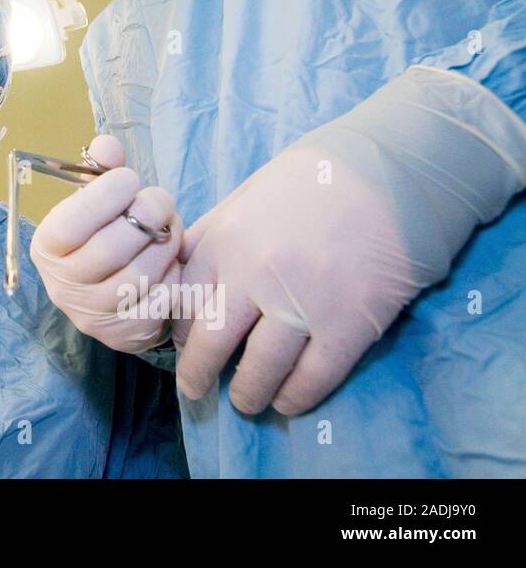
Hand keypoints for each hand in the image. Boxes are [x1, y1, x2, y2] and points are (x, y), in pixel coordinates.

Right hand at [30, 134, 183, 351]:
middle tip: (160, 199)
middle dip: (145, 216)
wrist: (108, 296)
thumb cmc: (101, 235)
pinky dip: (172, 276)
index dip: (102, 197)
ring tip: (168, 227)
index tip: (129, 178)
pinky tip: (168, 262)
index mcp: (47, 247)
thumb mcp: (95, 201)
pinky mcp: (125, 334)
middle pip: (109, 249)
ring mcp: (93, 314)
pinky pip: (160, 300)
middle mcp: (62, 285)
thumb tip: (107, 145)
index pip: (69, 224)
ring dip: (164, 244)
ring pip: (139, 274)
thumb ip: (101, 170)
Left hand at [174, 67, 525, 415]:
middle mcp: (255, 274)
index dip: (182, 337)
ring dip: (249, 394)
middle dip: (199, 376)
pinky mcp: (349, 323)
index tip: (185, 351)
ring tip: (246, 402)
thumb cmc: (315, 180)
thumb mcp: (247, 197)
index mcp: (225, 240)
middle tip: (196, 391)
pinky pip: (313, 377)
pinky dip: (297, 397)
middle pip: (212, 344)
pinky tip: (289, 402)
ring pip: (261, 369)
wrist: (392, 170)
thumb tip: (179, 276)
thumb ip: (212, 236)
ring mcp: (302, 301)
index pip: (186, 305)